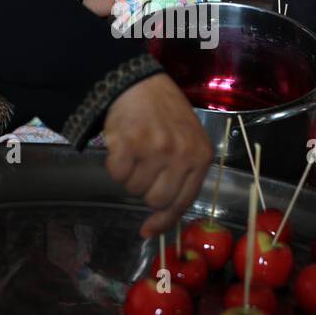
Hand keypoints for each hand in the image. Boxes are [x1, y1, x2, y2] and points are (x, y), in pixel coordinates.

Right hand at [102, 73, 212, 236]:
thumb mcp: (188, 140)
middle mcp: (181, 154)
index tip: (148, 231)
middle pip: (156, 200)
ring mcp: (156, 149)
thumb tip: (163, 214)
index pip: (183, 201)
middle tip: (143, 168)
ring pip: (134, 188)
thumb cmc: (165, 113)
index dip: (164, 220)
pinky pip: (117, 173)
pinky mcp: (130, 144)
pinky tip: (122, 146)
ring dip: (130, 175)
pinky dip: (114, 165)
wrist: (139, 83)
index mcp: (201, 156)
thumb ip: (183, 173)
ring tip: (135, 150)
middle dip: (145, 190)